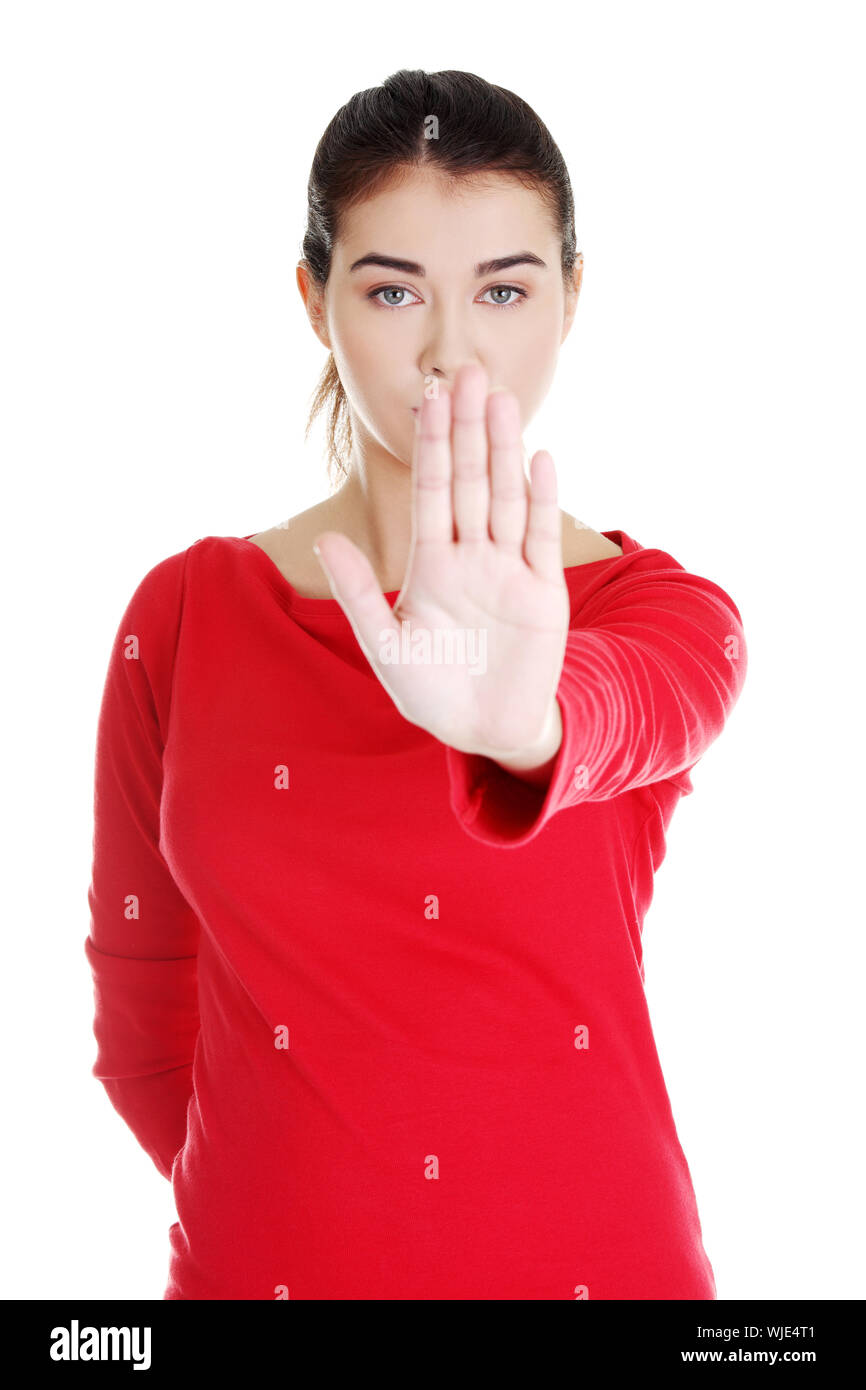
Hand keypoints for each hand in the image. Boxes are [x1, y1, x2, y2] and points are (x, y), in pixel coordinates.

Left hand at [311, 364, 570, 762]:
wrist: (487, 730)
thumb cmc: (432, 691)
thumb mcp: (387, 646)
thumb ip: (360, 593)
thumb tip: (325, 539)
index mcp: (432, 564)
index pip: (431, 490)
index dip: (430, 444)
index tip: (428, 396)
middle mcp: (472, 556)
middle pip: (470, 480)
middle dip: (467, 428)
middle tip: (468, 371)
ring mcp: (510, 569)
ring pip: (506, 496)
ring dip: (504, 449)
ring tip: (501, 399)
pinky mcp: (543, 591)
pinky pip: (542, 536)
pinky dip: (541, 498)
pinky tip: (538, 457)